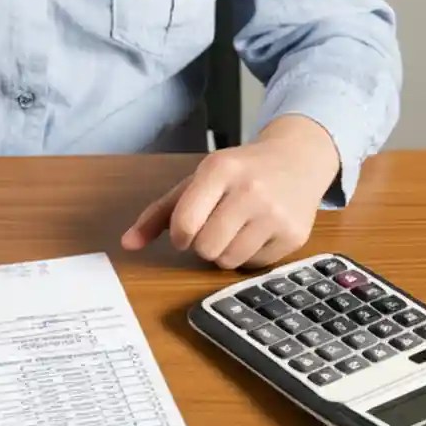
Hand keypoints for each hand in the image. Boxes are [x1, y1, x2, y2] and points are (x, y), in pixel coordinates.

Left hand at [121, 115, 340, 269]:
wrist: (298, 159)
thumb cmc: (239, 173)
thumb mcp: (197, 182)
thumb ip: (159, 214)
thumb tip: (127, 244)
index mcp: (220, 169)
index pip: (185, 224)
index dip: (180, 236)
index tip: (187, 229)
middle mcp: (251, 190)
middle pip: (206, 248)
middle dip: (203, 245)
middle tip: (215, 227)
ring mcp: (276, 213)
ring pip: (228, 261)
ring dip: (224, 253)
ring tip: (236, 229)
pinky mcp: (294, 235)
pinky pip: (254, 266)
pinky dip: (249, 255)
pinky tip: (258, 232)